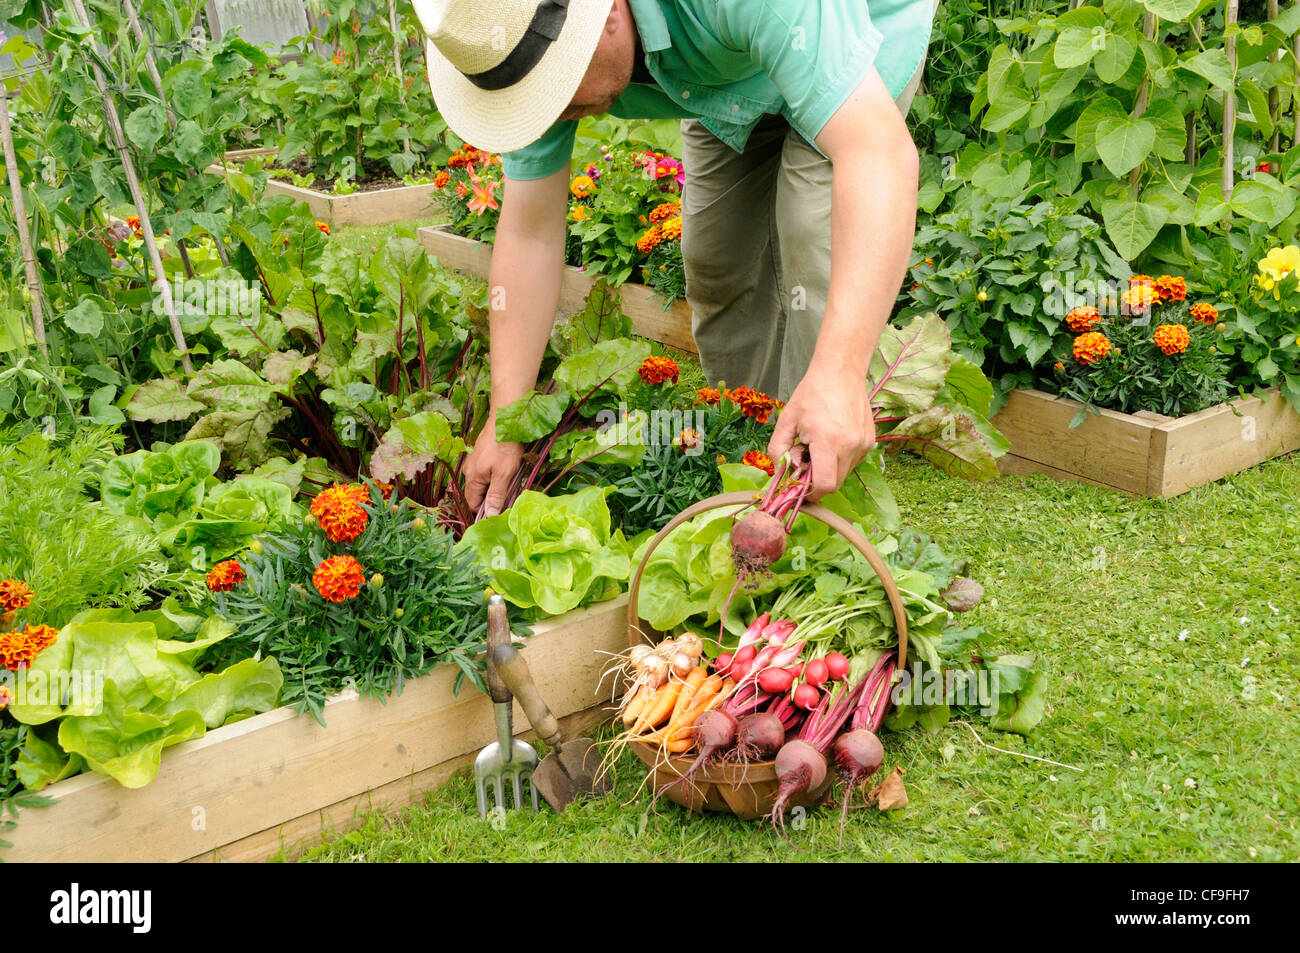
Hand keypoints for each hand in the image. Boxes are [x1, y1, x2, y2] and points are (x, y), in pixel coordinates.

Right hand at [463, 413, 522, 516]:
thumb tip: (490, 515)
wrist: (505, 420)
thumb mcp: (504, 474)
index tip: (500, 512)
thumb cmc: (505, 446)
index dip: (485, 511)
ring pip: (482, 483)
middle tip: (508, 495)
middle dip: (491, 498)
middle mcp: (468, 471)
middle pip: (477, 494)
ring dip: (494, 487)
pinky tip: (506, 471)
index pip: (472, 504)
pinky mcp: (480, 456)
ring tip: (509, 482)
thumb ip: (496, 495)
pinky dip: (494, 476)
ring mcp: (473, 462)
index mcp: (471, 478)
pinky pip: (485, 473)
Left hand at [768, 367, 875, 499]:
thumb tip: (778, 472)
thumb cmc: (812, 394)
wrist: (840, 372)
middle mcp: (850, 446)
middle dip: (817, 480)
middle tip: (806, 461)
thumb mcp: (787, 420)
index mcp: (829, 442)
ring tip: (819, 446)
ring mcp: (863, 444)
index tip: (800, 487)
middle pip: (834, 483)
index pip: (824, 485)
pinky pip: (852, 462)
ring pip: (844, 474)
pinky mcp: (869, 441)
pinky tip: (831, 440)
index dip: (811, 493)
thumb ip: (777, 449)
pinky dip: (840, 459)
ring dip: (829, 469)